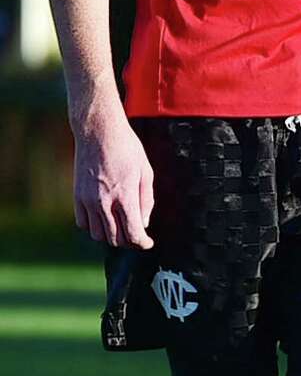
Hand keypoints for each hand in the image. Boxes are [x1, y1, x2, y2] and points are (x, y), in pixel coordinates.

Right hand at [72, 107, 154, 247]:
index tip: (148, 243)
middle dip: (129, 241)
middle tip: (137, 236)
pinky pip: (83, 223)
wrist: (98, 131)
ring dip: (111, 236)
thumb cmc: (127, 148)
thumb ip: (146, 200)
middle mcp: (104, 201)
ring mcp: (87, 199)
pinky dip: (94, 227)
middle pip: (115, 238)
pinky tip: (104, 219)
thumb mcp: (146, 172)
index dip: (142, 243)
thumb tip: (143, 224)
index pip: (132, 233)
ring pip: (97, 234)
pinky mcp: (77, 195)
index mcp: (125, 195)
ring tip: (121, 227)